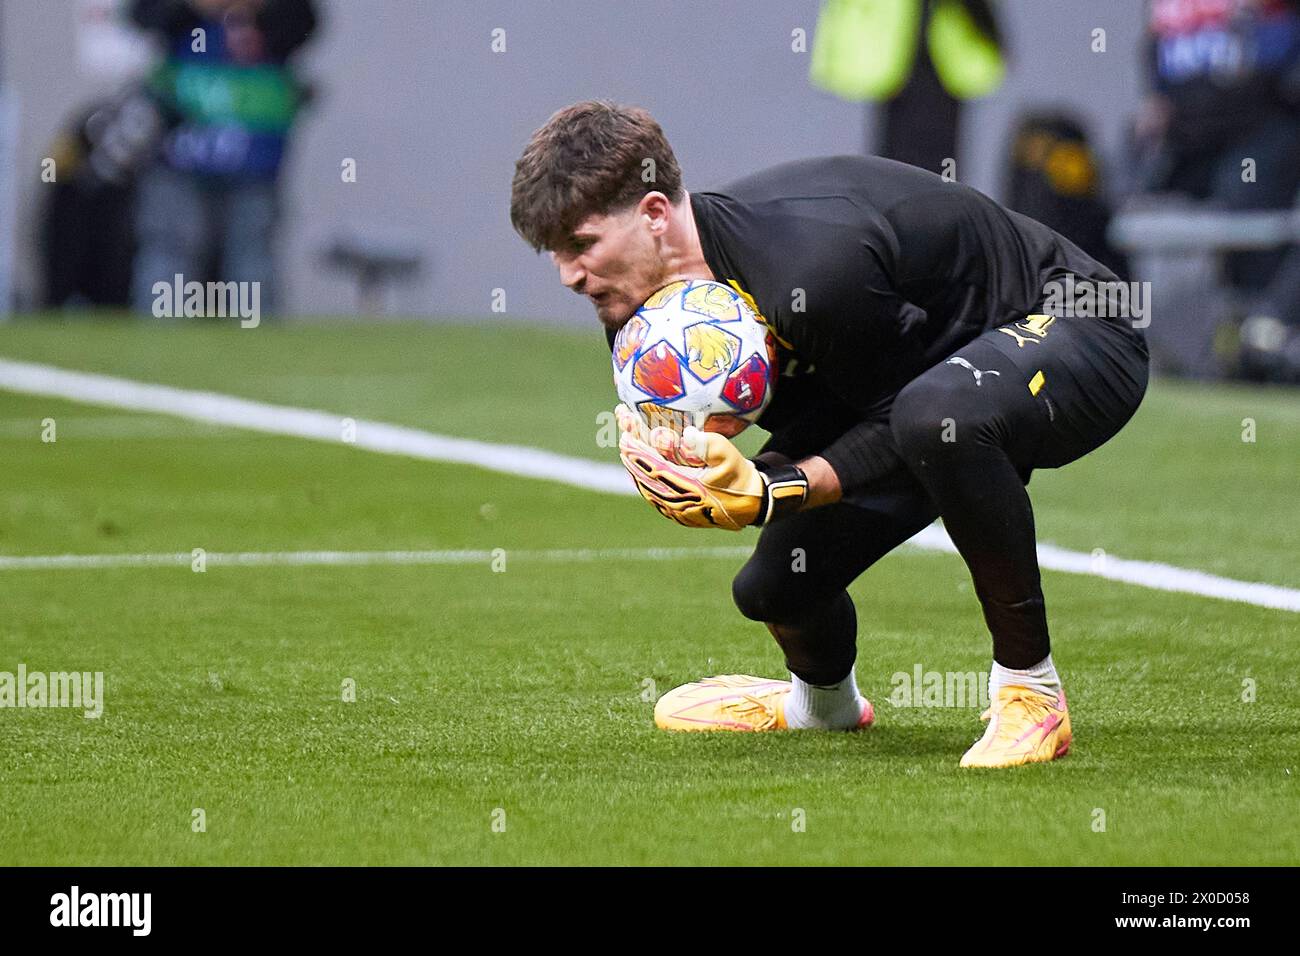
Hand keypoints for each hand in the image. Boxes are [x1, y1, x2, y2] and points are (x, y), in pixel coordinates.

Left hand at [614, 405, 807, 529]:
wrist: (748, 505)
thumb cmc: (739, 478)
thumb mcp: (731, 458)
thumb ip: (710, 446)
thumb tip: (688, 436)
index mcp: (687, 489)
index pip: (654, 466)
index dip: (639, 448)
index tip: (627, 430)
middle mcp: (673, 501)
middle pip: (643, 471)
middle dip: (631, 445)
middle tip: (623, 421)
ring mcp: (670, 507)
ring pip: (643, 479)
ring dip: (633, 456)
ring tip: (626, 432)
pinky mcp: (671, 508)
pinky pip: (649, 486)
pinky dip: (640, 468)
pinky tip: (635, 454)